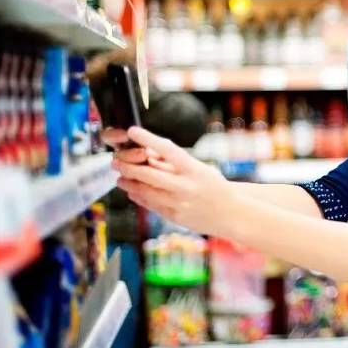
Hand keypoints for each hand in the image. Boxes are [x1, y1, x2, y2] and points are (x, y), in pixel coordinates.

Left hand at [112, 126, 233, 236]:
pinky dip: (139, 197)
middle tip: (115, 161)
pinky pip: (151, 205)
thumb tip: (149, 154)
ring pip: (146, 192)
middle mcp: (186, 186)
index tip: (133, 131)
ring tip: (120, 177)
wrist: (232, 213)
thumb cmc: (214, 186)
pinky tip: (132, 192)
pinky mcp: (175, 216)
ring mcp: (180, 203)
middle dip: (129, 166)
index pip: (168, 149)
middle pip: (149, 174)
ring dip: (129, 183)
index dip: (148, 138)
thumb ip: (175, 164)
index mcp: (194, 169)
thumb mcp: (200, 169)